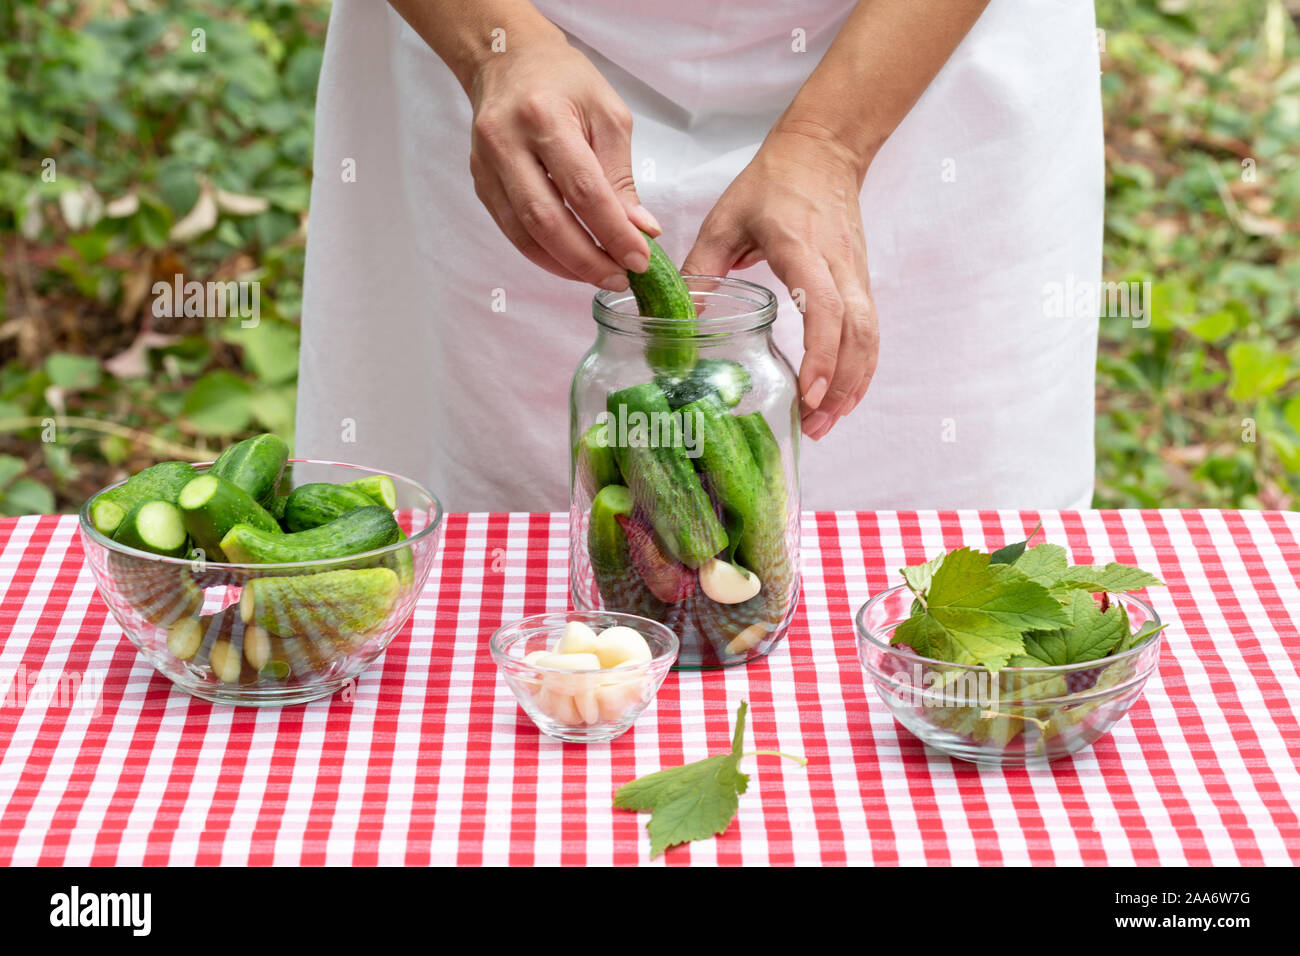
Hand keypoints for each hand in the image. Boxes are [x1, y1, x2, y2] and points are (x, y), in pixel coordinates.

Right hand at [468, 35, 659, 288]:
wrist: (507, 59)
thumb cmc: (564, 81)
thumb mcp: (609, 116)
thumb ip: (622, 177)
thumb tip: (640, 230)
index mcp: (544, 117)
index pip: (584, 191)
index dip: (614, 233)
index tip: (640, 259)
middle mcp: (506, 142)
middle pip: (547, 220)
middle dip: (588, 259)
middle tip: (620, 277)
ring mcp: (486, 166)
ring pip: (524, 234)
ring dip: (565, 264)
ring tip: (601, 275)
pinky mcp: (481, 183)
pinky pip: (512, 231)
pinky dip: (544, 254)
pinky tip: (572, 261)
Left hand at [683, 126, 878, 440]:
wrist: (823, 152)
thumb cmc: (771, 184)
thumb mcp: (724, 220)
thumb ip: (701, 270)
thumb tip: (679, 324)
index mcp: (800, 247)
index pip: (823, 305)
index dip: (820, 352)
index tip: (807, 391)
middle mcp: (837, 264)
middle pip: (854, 332)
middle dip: (837, 385)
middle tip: (812, 426)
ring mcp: (856, 274)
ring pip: (868, 337)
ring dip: (850, 384)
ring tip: (824, 424)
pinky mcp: (861, 282)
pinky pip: (869, 332)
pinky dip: (860, 370)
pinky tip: (841, 399)